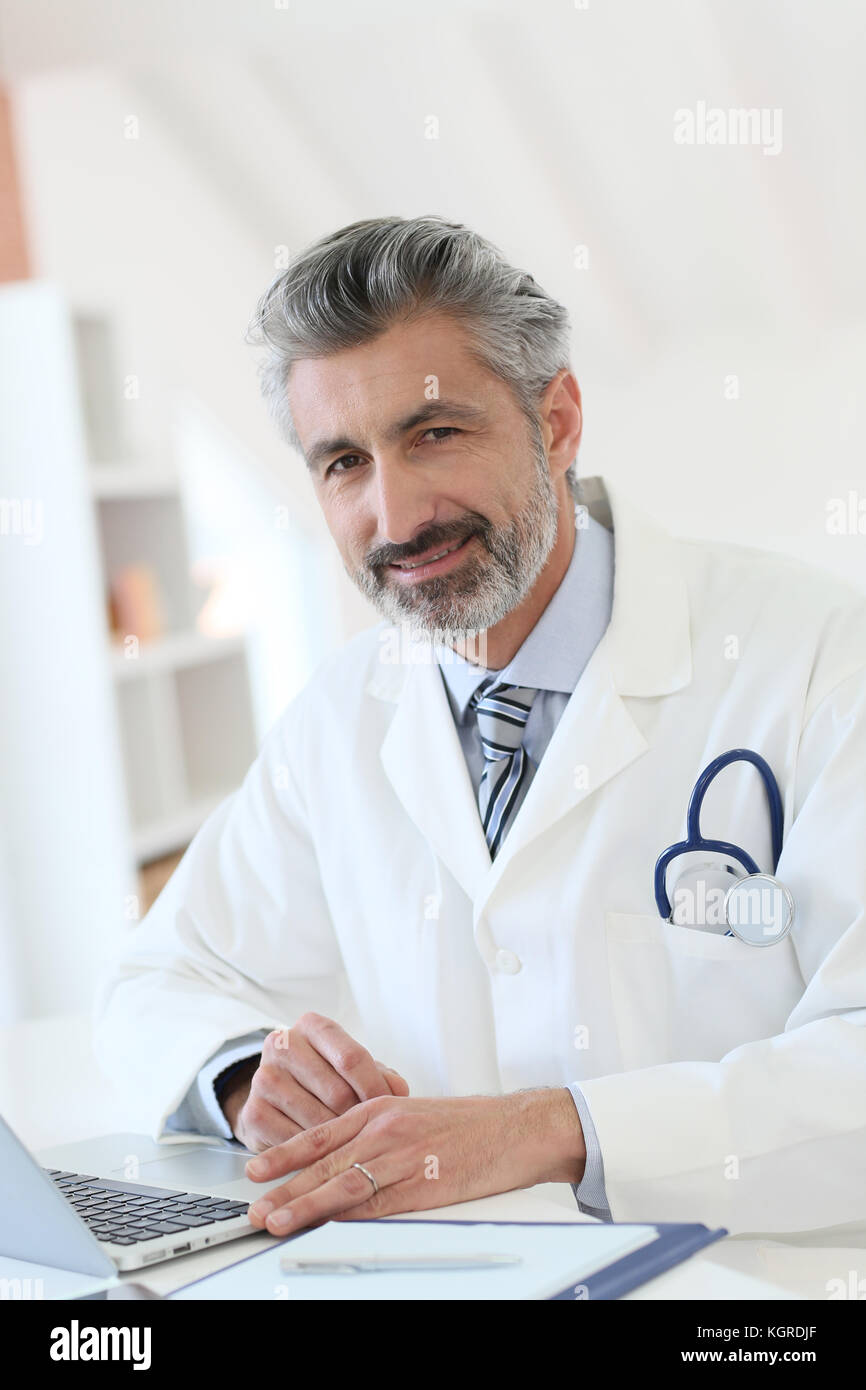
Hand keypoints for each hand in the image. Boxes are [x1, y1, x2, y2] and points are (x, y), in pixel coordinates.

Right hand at [224, 1013, 409, 1152]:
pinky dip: (315, 1153)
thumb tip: (399, 1092)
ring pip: (316, 1120)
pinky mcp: (253, 1112)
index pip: (351, 1058)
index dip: (375, 1088)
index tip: (390, 1109)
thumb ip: (380, 1076)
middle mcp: (282, 1045)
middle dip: (359, 1117)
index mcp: (312, 1026)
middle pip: (336, 1091)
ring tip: (352, 1143)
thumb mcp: (354, 1069)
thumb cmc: (326, 1078)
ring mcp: (263, 1078)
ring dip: (339, 1138)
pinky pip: (294, 1142)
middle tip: (372, 1132)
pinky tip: (325, 1152)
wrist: (278, 1095)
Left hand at [245, 1088, 585, 1234]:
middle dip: (284, 1186)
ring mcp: (402, 1155)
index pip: (321, 1133)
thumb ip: (378, 1132)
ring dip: (304, 1204)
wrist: (514, 1126)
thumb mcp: (414, 1113)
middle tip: (255, 1207)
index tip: (255, 1170)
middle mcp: (385, 1128)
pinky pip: (377, 1203)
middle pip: (323, 1161)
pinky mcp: (423, 1183)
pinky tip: (326, 1228)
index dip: (284, 1153)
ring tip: (276, 1221)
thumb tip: (344, 1157)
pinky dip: (347, 1218)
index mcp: (380, 1108)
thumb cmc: (468, 1123)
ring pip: (343, 1182)